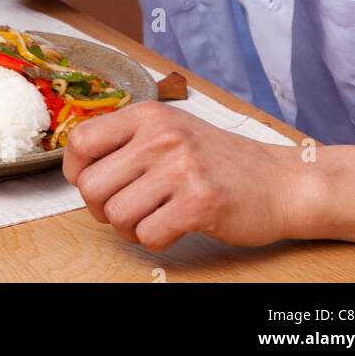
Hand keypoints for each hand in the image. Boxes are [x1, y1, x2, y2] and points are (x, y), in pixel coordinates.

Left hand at [62, 100, 308, 251]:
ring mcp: (180, 167)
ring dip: (130, 228)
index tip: (92, 183)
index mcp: (148, 115)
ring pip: (116, 215)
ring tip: (153, 218)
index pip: (80, 140)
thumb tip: (80, 165)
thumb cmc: (219, 161)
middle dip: (102, 209)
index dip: (76, 171)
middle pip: (91, 186)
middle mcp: (161, 136)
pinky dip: (156, 240)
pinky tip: (174, 227)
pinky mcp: (199, 202)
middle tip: (127, 209)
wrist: (278, 181)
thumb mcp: (170, 131)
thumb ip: (129, 140)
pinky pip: (148, 235)